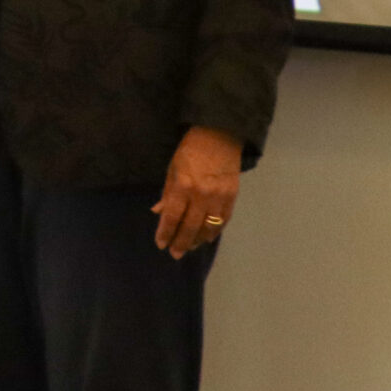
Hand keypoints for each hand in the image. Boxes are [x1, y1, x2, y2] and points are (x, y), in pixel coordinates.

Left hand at [153, 125, 241, 256]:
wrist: (219, 136)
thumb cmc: (189, 150)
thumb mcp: (172, 168)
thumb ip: (167, 193)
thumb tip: (158, 213)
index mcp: (183, 185)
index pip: (172, 216)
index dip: (166, 232)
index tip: (161, 244)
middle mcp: (202, 194)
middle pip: (190, 226)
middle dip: (181, 242)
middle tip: (175, 254)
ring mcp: (219, 197)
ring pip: (208, 227)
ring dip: (198, 240)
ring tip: (189, 247)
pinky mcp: (233, 197)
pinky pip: (223, 221)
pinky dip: (214, 232)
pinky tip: (207, 238)